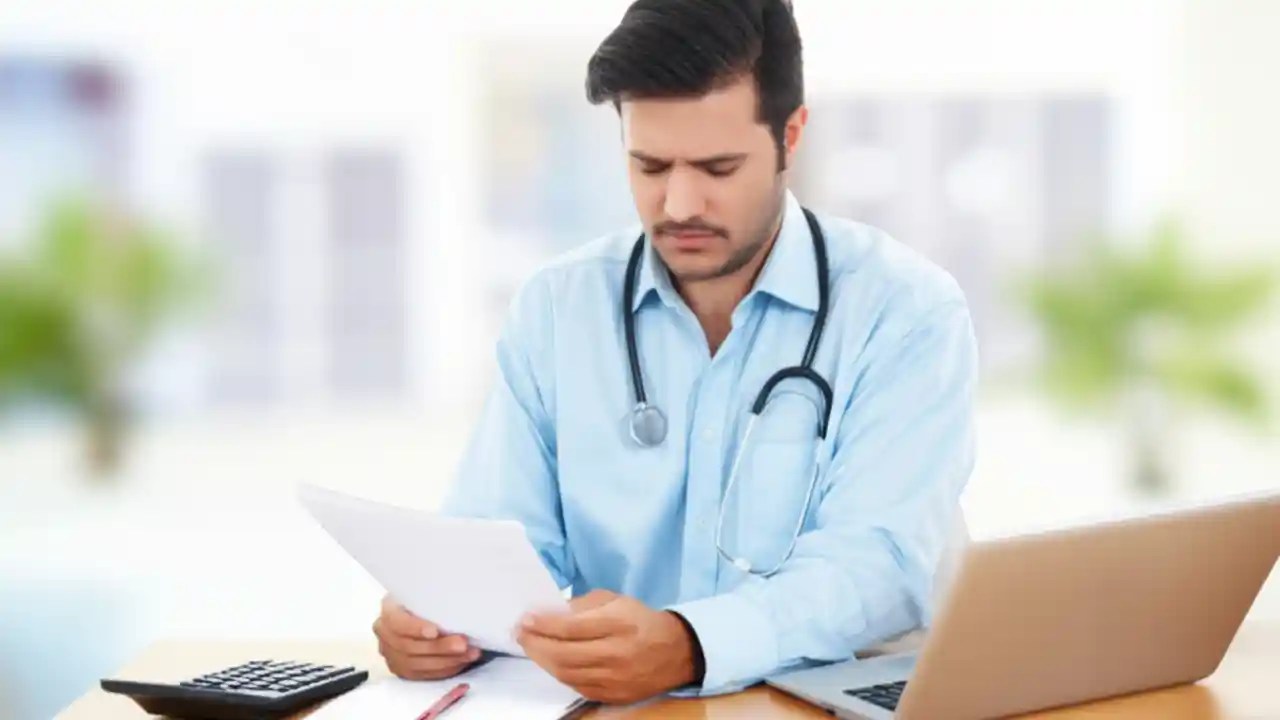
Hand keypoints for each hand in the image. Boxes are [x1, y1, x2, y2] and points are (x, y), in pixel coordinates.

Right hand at [373, 595, 482, 679]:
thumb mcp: (426, 592)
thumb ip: (434, 597)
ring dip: (446, 661)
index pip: (396, 622)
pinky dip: (445, 669)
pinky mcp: (403, 670)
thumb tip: (457, 598)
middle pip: (408, 646)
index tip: (434, 631)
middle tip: (462, 644)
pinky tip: (461, 661)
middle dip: (439, 647)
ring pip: (417, 664)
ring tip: (469, 653)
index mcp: (388, 610)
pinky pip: (423, 675)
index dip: (415, 628)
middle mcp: (385, 634)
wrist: (422, 613)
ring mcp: (392, 655)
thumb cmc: (427, 600)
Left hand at [516, 590, 697, 703]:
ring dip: (543, 660)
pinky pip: (577, 687)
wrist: (676, 652)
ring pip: (566, 674)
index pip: (571, 627)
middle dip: (535, 644)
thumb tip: (549, 612)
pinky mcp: (614, 696)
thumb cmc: (640, 620)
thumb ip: (582, 605)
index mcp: (618, 624)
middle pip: (563, 654)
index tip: (524, 618)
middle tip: (520, 633)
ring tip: (531, 647)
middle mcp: (616, 654)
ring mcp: (615, 679)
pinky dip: (559, 674)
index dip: (543, 624)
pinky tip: (551, 662)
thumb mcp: (616, 600)